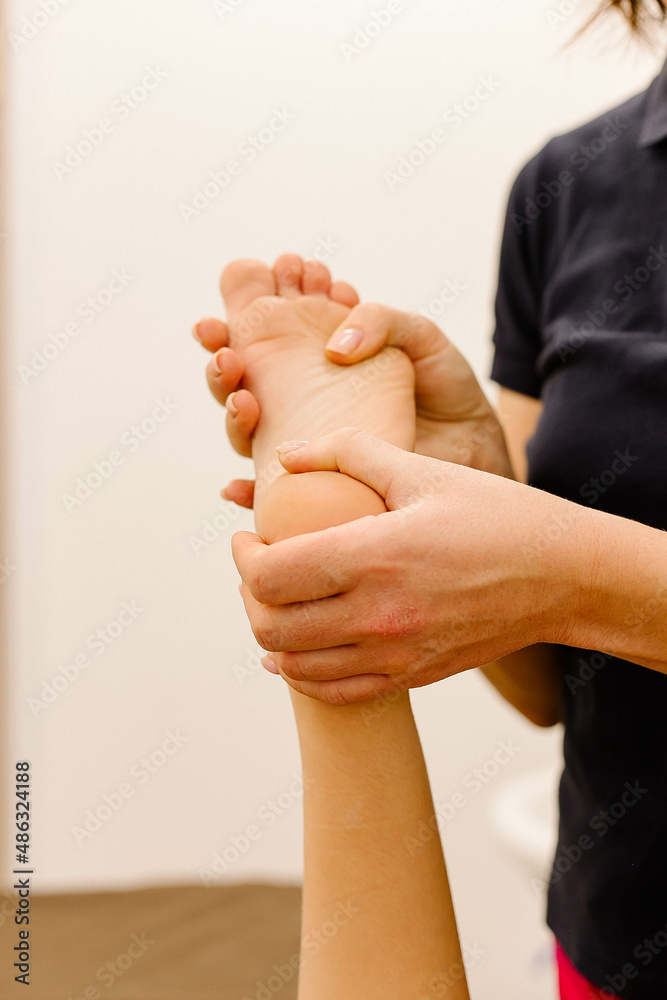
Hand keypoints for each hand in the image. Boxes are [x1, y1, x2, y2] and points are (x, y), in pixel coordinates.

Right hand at [194, 256, 513, 507]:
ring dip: (234, 418)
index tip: (217, 322)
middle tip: (228, 355)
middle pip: (240, 386)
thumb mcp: (417, 335)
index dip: (227, 332)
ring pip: (249, 435)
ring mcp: (307, 444)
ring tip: (245, 402)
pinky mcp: (323, 484)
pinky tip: (237, 488)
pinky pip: (276, 494)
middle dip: (222, 369)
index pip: (256, 342)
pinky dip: (250, 493)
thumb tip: (335, 348)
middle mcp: (301, 402)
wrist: (478, 442)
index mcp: (312, 360)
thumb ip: (379, 320)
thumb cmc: (443, 386)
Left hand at [232, 427, 594, 703]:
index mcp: (376, 556)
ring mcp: (396, 654)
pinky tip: (298, 650)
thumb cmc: (496, 515)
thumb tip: (286, 454)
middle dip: (248, 594)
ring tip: (278, 600)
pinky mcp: (412, 676)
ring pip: (294, 666)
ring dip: (270, 634)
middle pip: (270, 627)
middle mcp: (380, 615)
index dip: (242, 557)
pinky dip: (303, 673)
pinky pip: (335, 693)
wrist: (563, 577)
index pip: (269, 577)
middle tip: (256, 566)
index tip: (247, 536)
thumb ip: (347, 452)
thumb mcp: (424, 470)